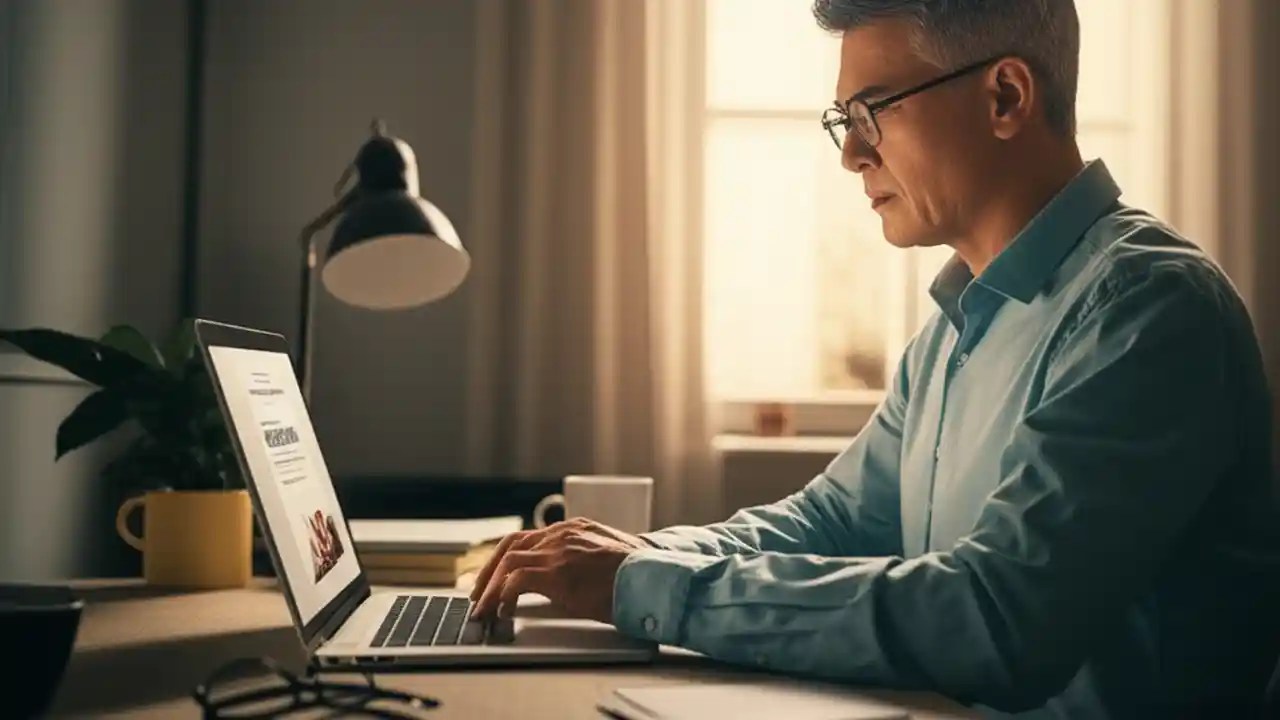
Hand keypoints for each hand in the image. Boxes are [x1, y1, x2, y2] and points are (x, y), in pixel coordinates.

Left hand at [468, 518, 650, 622]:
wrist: (652, 577)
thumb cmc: (639, 574)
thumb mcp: (608, 558)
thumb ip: (586, 561)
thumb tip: (573, 582)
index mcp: (575, 528)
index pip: (529, 537)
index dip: (507, 557)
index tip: (496, 576)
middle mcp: (562, 533)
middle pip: (511, 544)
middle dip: (489, 570)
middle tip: (479, 594)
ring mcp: (558, 550)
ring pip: (508, 561)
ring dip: (490, 587)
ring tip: (484, 609)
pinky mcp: (556, 571)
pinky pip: (516, 580)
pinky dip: (503, 596)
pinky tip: (503, 612)